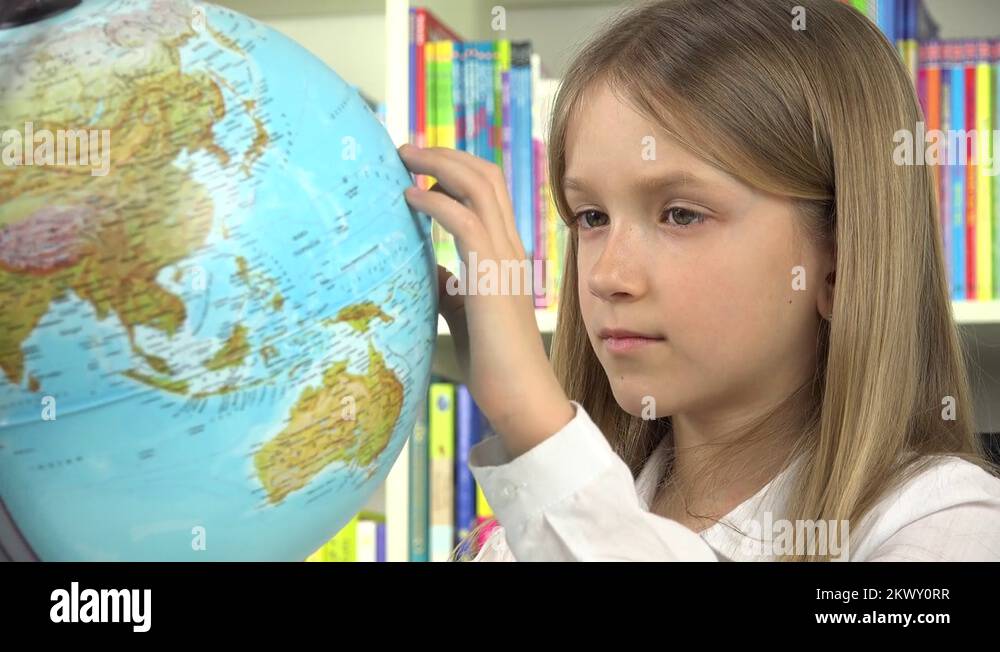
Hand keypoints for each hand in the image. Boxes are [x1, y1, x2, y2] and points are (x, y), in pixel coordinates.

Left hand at [398, 144, 574, 456]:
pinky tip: (408, 200)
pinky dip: (433, 201)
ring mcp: (505, 256)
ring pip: (479, 185)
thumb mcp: (462, 311)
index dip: (455, 168)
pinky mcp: (491, 274)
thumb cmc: (492, 360)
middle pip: (486, 174)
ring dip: (437, 165)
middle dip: (444, 154)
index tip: (418, 166)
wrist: (519, 395)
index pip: (489, 190)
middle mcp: (510, 245)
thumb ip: (448, 284)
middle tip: (405, 150)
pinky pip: (463, 219)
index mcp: (505, 252)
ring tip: (403, 160)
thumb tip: (426, 269)